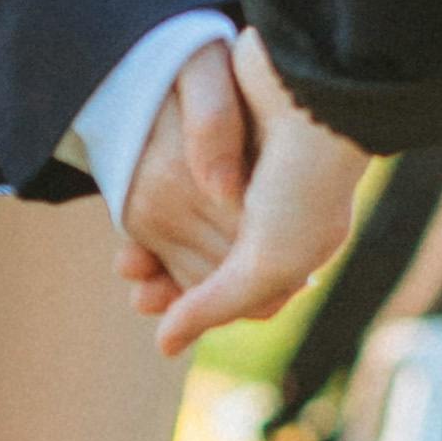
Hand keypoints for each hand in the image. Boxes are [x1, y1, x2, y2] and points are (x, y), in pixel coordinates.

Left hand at [126, 34, 360, 350]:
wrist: (313, 95)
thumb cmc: (303, 187)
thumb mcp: (266, 264)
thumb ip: (214, 305)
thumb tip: (165, 345)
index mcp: (297, 245)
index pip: (234, 290)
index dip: (189, 300)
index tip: (148, 299)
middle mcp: (274, 213)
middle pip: (207, 258)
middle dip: (165, 271)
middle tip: (132, 271)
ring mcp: (250, 172)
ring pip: (190, 221)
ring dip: (155, 241)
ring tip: (128, 257)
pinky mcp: (226, 136)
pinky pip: (183, 173)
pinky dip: (161, 192)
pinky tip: (137, 204)